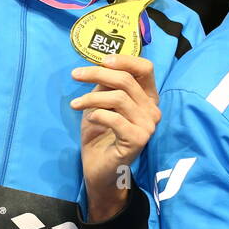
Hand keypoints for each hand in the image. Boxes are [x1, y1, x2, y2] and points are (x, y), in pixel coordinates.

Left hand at [72, 54, 160, 221]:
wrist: (98, 168)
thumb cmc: (100, 133)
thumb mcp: (101, 102)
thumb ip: (106, 84)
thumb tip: (100, 63)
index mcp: (147, 97)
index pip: (146, 68)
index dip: (125, 60)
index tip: (102, 60)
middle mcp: (152, 110)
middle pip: (126, 80)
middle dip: (97, 74)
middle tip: (75, 75)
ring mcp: (147, 126)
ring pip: (118, 98)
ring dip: (91, 98)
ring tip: (75, 104)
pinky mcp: (138, 140)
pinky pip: (115, 118)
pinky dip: (98, 114)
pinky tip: (90, 119)